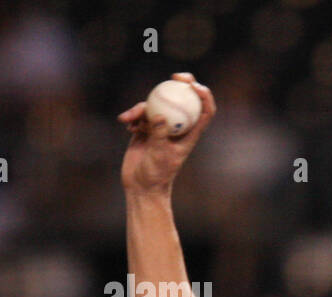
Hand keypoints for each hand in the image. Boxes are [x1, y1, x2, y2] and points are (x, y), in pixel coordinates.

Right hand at [119, 73, 215, 194]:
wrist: (141, 185)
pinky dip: (133, 115)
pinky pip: (141, 114)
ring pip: (157, 105)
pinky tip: (126, 123)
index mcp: (190, 134)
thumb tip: (158, 115)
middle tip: (174, 76)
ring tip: (130, 119)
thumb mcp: (159, 155)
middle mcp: (178, 128)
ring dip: (142, 107)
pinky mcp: (146, 129)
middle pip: (184, 100)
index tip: (194, 85)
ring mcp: (161, 127)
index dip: (204, 95)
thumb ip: (159, 134)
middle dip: (182, 84)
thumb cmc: (156, 174)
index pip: (205, 111)